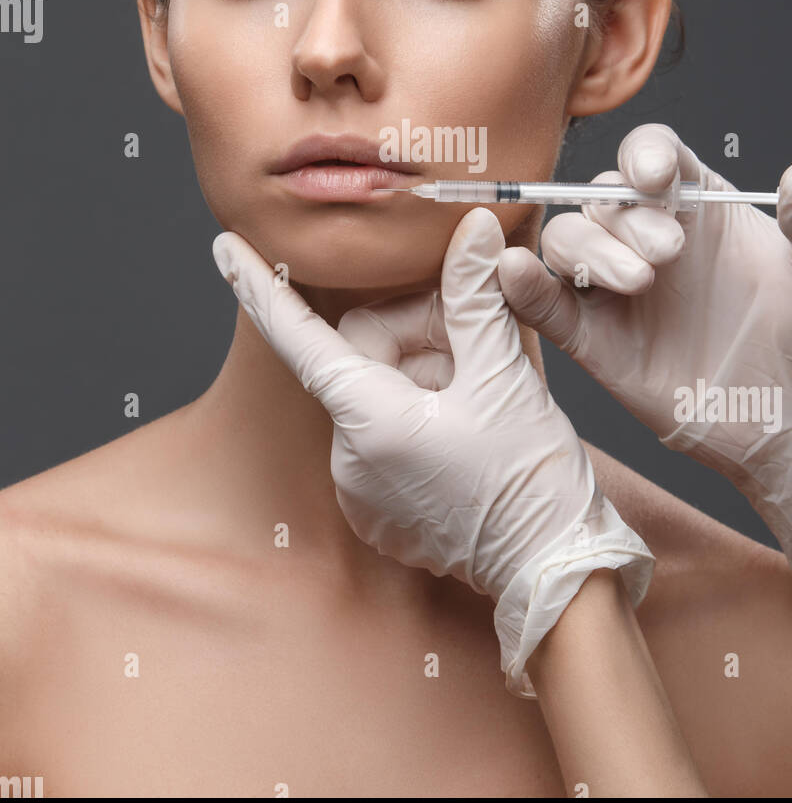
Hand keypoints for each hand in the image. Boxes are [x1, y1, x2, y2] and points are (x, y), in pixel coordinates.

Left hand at [212, 207, 653, 695]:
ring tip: (480, 395)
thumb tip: (472, 228)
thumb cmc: (532, 482)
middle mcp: (350, 461)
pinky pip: (383, 439)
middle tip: (475, 344)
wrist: (555, 573)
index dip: (259, 285)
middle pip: (361, 357)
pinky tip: (468, 429)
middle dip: (414, 336)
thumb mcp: (505, 377)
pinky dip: (420, 418)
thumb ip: (475, 297)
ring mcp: (361, 493)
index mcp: (370, 422)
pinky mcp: (379, 513)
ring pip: (376, 396)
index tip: (225, 246)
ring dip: (423, 378)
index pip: (299, 336)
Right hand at [497, 124, 791, 599]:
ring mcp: (617, 289)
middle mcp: (649, 238)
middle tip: (670, 256)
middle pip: (601, 196)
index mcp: (699, 206)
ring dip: (587, 248)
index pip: (650, 155)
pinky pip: (545, 305)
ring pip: (565, 239)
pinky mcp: (596, 340)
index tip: (657, 177)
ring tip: (638, 283)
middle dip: (626, 218)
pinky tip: (517, 274)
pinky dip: (522, 287)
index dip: (642, 156)